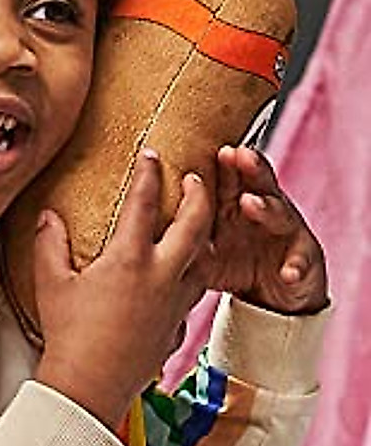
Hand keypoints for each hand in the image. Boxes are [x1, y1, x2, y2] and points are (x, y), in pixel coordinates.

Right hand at [31, 150, 211, 429]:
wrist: (90, 385)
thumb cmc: (69, 335)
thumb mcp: (51, 283)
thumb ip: (50, 243)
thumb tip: (50, 216)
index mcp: (129, 259)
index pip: (144, 203)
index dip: (149, 173)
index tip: (152, 154)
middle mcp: (161, 275)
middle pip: (196, 223)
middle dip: (200, 193)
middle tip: (195, 177)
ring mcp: (174, 301)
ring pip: (204, 257)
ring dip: (204, 232)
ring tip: (197, 220)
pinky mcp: (177, 324)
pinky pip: (195, 289)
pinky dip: (193, 271)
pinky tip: (183, 271)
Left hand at [197, 145, 327, 314]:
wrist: (272, 296)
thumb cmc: (233, 264)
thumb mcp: (205, 250)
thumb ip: (183, 234)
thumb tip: (141, 224)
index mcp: (239, 205)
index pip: (232, 178)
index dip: (225, 164)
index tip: (214, 149)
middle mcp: (266, 212)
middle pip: (259, 184)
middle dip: (251, 167)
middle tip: (238, 153)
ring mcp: (287, 234)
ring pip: (280, 215)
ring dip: (266, 208)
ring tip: (250, 203)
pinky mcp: (304, 261)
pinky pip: (301, 262)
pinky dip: (296, 266)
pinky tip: (288, 271)